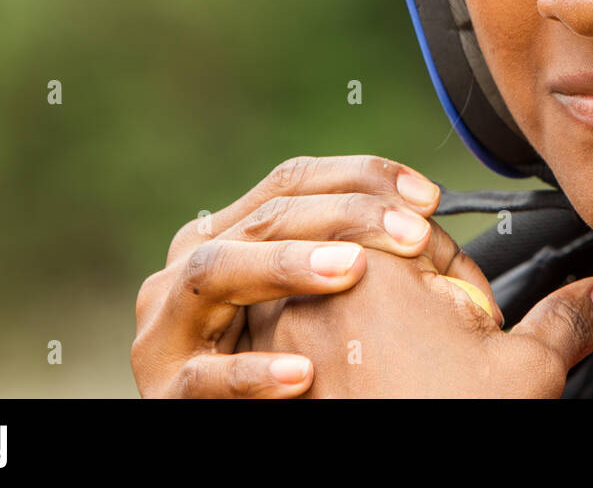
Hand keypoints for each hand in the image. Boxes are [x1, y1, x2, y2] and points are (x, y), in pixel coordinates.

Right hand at [131, 155, 500, 396]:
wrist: (217, 414)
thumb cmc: (277, 355)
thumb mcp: (299, 296)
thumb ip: (338, 253)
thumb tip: (423, 218)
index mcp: (225, 233)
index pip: (292, 182)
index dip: (362, 177)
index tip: (428, 198)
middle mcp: (189, 267)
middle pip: (266, 218)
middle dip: (347, 217)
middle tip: (414, 234)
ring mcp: (169, 326)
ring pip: (216, 271)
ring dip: (287, 266)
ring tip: (354, 269)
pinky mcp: (165, 389)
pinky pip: (204, 378)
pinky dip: (253, 373)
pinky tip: (303, 374)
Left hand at [247, 246, 592, 397]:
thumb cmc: (450, 428)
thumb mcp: (525, 370)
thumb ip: (565, 318)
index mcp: (374, 263)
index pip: (424, 237)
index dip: (460, 279)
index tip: (470, 323)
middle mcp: (312, 289)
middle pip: (371, 256)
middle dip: (407, 293)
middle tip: (435, 345)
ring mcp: (275, 336)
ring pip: (325, 293)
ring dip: (360, 317)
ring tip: (396, 366)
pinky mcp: (263, 381)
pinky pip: (289, 342)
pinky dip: (323, 354)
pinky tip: (360, 386)